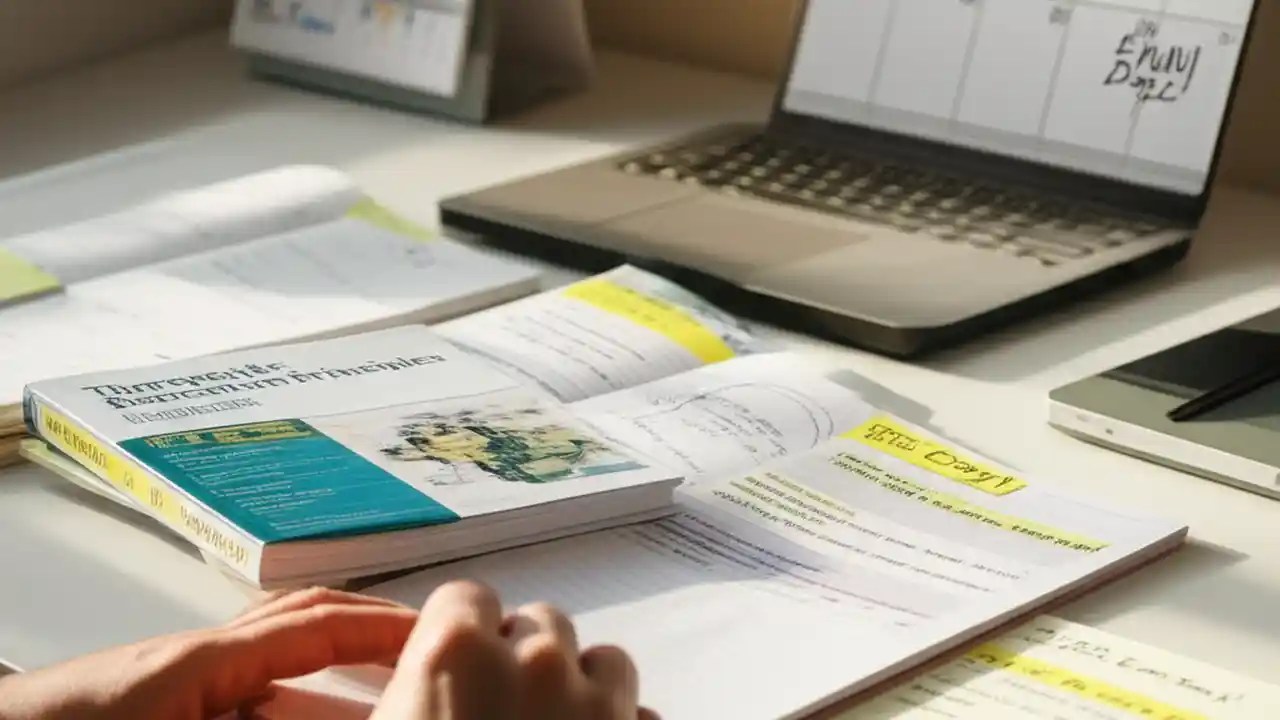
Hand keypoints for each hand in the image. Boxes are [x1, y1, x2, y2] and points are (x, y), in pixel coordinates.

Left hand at [0, 588, 417, 719]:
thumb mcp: (176, 719)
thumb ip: (265, 712)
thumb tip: (333, 712)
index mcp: (204, 659)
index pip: (317, 626)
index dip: (383, 629)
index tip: (437, 634)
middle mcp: (200, 656)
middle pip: (304, 621)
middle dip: (370, 629)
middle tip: (425, 647)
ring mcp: (184, 678)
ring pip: (279, 657)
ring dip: (334, 670)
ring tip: (384, 691)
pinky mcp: (169, 700)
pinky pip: (251, 688)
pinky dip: (292, 696)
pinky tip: (309, 715)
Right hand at [372, 580, 656, 719]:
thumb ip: (403, 684)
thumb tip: (404, 670)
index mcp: (457, 652)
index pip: (464, 598)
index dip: (456, 636)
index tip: (450, 672)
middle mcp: (537, 663)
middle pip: (537, 623)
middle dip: (521, 659)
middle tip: (496, 711)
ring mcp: (599, 705)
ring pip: (602, 660)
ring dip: (580, 687)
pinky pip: (641, 714)